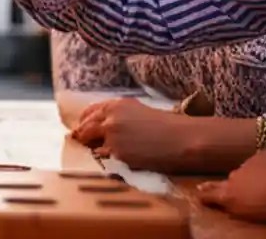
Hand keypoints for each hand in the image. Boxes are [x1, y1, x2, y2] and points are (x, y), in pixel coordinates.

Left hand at [71, 98, 192, 170]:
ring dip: (95, 149)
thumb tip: (103, 127)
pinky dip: (108, 160)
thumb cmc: (169, 126)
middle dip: (83, 137)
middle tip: (83, 145)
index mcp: (115, 105)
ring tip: (105, 154)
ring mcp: (111, 135)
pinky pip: (105, 158)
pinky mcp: (117, 153)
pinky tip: (118, 161)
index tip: (81, 129)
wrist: (183, 139)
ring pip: (92, 144)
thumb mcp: (139, 112)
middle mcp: (109, 117)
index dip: (84, 122)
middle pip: (85, 128)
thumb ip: (119, 117)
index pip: (89, 113)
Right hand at [197, 150, 265, 224]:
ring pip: (249, 167)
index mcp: (229, 186)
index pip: (213, 188)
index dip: (206, 190)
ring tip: (260, 181)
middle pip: (232, 177)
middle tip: (237, 188)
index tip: (198, 190)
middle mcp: (238, 170)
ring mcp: (256, 161)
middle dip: (233, 181)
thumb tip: (202, 193)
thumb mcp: (240, 208)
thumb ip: (221, 199)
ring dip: (252, 173)